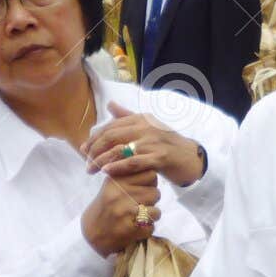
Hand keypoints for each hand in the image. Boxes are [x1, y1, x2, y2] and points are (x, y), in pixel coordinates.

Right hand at [81, 168, 160, 256]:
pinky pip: (151, 227)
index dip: (149, 184)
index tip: (140, 189)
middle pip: (155, 193)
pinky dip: (146, 229)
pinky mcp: (128, 228)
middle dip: (151, 201)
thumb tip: (152, 161)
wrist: (93, 232)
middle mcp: (118, 194)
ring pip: (156, 211)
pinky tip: (134, 228)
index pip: (151, 174)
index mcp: (116, 180)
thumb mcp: (114, 184)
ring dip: (150, 217)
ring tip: (137, 217)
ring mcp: (123, 211)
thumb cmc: (108, 206)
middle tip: (138, 205)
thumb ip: (131, 173)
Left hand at [85, 101, 203, 187]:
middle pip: (111, 136)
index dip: (94, 138)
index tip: (84, 150)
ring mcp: (154, 142)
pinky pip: (134, 162)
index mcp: (141, 118)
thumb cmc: (167, 144)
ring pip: (120, 149)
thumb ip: (128, 116)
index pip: (110, 126)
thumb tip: (110, 104)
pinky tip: (107, 171)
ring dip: (102, 160)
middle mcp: (146, 127)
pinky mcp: (160, 157)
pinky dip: (118, 166)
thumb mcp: (149, 127)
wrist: (192, 158)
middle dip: (94, 150)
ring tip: (92, 170)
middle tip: (86, 164)